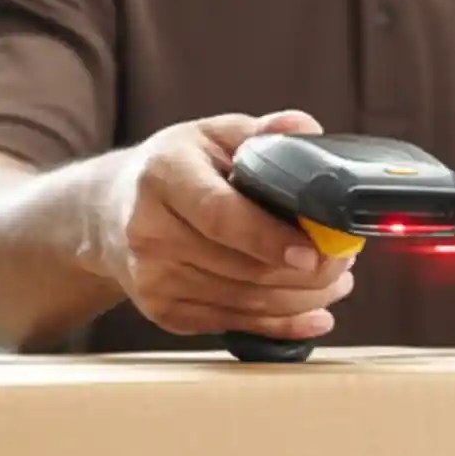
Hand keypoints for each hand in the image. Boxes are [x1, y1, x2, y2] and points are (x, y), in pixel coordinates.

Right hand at [97, 110, 353, 338]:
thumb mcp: (213, 134)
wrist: (109, 212)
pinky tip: (314, 313)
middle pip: (240, 267)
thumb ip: (263, 133)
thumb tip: (306, 130)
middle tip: (345, 260)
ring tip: (336, 281)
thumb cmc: (175, 168)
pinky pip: (233, 324)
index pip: (220, 214)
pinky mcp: (162, 312)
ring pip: (243, 302)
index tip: (314, 252)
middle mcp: (149, 230)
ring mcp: (152, 277)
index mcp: (163, 176)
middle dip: (306, 273)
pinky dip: (280, 325)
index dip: (270, 238)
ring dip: (302, 298)